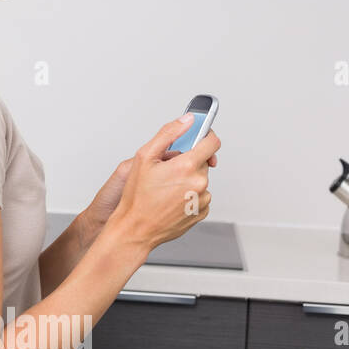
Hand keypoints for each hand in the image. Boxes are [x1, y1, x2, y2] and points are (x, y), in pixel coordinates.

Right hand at [107, 114, 221, 251]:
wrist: (135, 229)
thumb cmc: (136, 196)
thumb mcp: (144, 157)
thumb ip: (168, 133)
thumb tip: (187, 120)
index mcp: (187, 166)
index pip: (212, 142)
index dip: (205, 136)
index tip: (198, 138)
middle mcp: (199, 182)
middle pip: (202, 162)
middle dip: (187, 162)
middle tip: (166, 171)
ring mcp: (202, 199)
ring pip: (200, 180)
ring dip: (187, 179)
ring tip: (165, 189)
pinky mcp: (201, 212)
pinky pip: (200, 196)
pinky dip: (188, 195)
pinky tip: (171, 200)